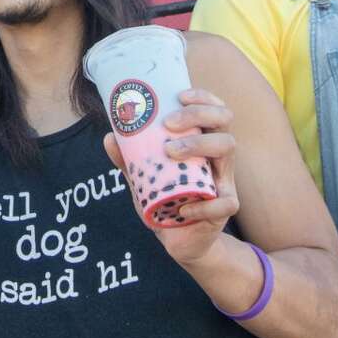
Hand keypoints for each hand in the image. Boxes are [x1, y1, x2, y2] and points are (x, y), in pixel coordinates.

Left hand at [102, 88, 241, 265]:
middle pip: (225, 119)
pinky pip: (225, 203)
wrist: (178, 240)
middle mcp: (218, 157)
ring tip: (170, 152)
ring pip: (228, 148)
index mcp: (203, 143)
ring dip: (199, 144)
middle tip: (168, 124)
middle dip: (198, 113)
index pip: (214, 109)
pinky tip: (182, 209)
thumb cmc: (164, 200)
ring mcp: (224, 181)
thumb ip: (128, 160)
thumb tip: (109, 137)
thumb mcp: (143, 178)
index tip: (178, 96)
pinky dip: (203, 205)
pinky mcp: (224, 209)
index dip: (202, 97)